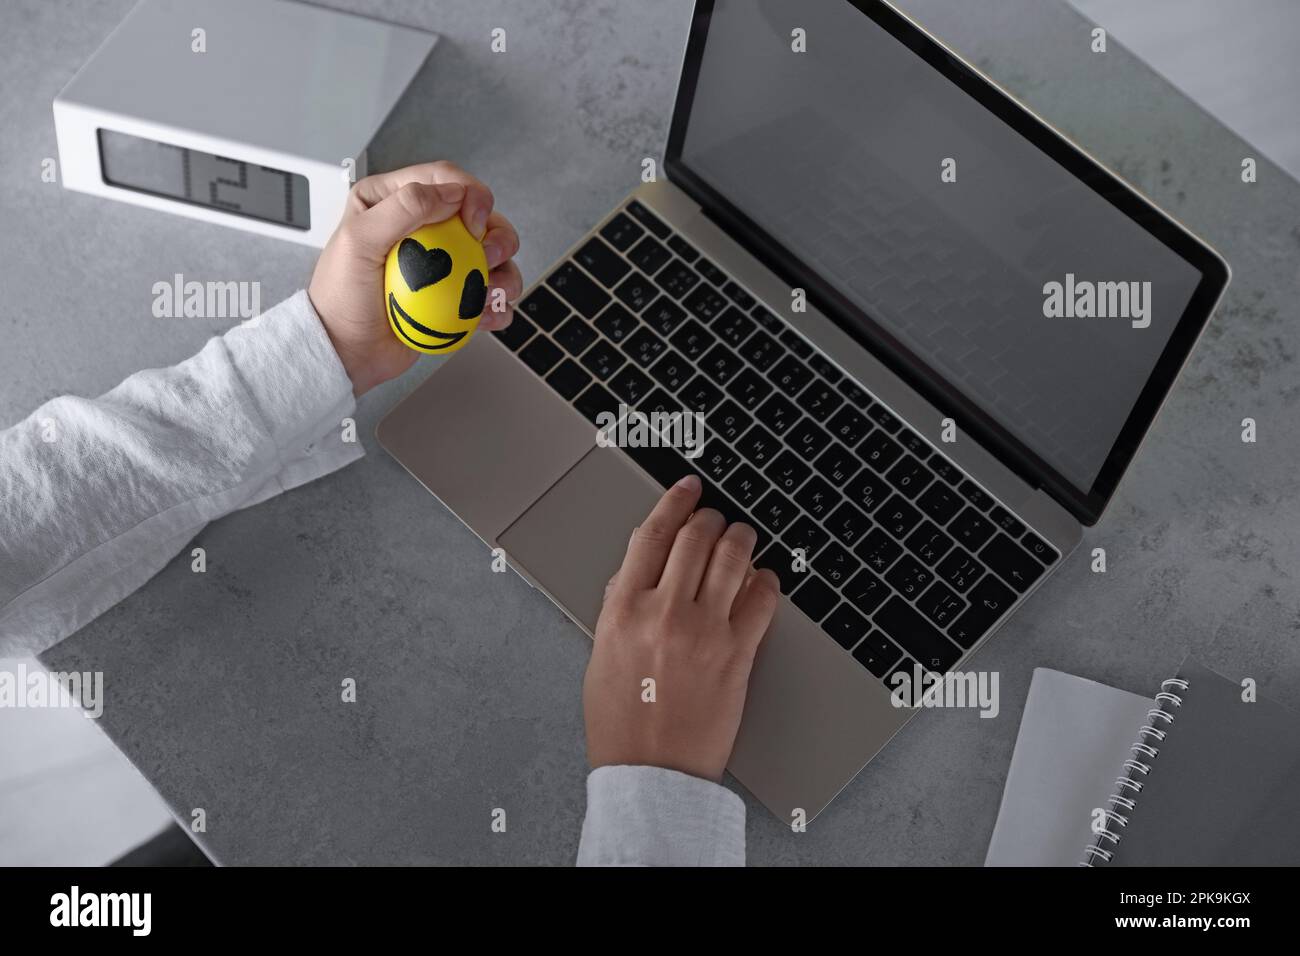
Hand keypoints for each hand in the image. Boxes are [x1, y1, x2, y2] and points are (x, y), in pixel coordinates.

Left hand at [308, 161, 521, 395]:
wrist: (346, 352)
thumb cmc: (340, 298)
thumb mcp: (358, 241)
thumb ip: (403, 208)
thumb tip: (452, 192)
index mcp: (394, 201)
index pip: (445, 179)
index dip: (470, 194)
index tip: (473, 224)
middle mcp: (423, 228)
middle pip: (481, 216)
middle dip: (497, 234)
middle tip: (488, 256)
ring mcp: (443, 264)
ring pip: (494, 255)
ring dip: (504, 272)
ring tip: (489, 292)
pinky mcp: (455, 296)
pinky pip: (490, 295)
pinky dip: (498, 305)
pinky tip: (486, 314)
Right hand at [583, 475, 780, 782]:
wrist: (652, 773)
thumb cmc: (621, 722)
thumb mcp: (601, 655)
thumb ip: (617, 607)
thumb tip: (634, 571)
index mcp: (623, 610)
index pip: (651, 535)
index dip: (673, 502)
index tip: (686, 488)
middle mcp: (664, 613)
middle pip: (696, 538)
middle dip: (710, 518)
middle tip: (715, 518)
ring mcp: (705, 631)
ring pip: (733, 558)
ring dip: (742, 539)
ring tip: (743, 538)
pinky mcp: (738, 654)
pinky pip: (762, 599)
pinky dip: (765, 580)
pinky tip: (762, 579)